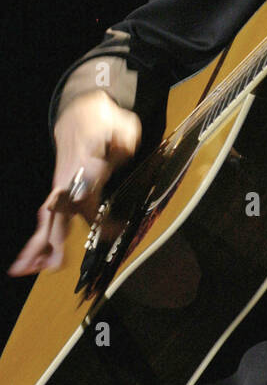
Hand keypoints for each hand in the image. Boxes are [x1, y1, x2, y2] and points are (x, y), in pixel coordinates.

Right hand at [9, 91, 141, 275]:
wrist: (79, 116)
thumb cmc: (102, 122)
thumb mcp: (121, 123)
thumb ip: (124, 137)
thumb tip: (123, 148)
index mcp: (85, 165)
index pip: (85, 191)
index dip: (91, 209)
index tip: (110, 229)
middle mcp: (69, 180)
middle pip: (58, 212)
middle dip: (55, 238)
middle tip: (53, 265)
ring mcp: (62, 188)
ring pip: (48, 220)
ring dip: (37, 246)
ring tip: (23, 269)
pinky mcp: (61, 194)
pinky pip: (49, 221)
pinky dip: (39, 242)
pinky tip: (30, 262)